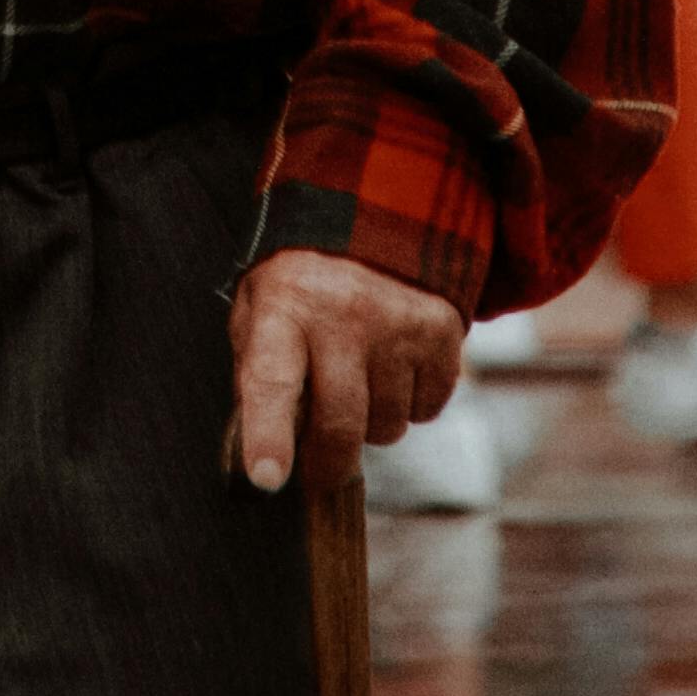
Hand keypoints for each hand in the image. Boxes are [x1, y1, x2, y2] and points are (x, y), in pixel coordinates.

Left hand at [228, 248, 463, 495]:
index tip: (268, 479)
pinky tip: (393, 368)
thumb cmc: (303, 281)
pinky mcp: (441, 330)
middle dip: (328, 465)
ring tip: (359, 383)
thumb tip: (260, 447)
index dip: (268, 435)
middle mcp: (343, 312)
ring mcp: (397, 322)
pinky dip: (409, 404)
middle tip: (319, 471)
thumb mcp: (260, 304)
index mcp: (285, 305)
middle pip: (340, 424)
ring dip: (371, 425)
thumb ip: (255, 370)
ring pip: (388, 426)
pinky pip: (426, 410)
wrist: (373, 216)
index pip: (272, 379)